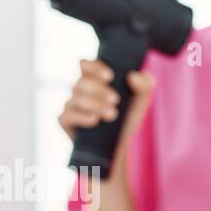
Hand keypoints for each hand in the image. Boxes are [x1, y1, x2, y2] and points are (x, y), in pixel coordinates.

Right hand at [58, 58, 154, 195]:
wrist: (120, 145)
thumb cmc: (127, 117)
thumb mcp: (141, 101)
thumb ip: (145, 84)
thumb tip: (132, 76)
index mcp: (93, 78)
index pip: (84, 64)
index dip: (94, 67)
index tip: (110, 76)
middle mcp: (79, 89)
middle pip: (81, 82)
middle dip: (99, 90)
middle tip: (116, 100)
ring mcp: (70, 105)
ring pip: (76, 98)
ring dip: (95, 104)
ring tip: (112, 115)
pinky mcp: (65, 122)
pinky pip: (66, 115)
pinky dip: (81, 116)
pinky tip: (94, 120)